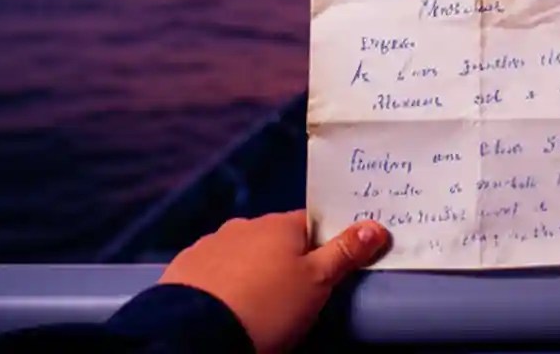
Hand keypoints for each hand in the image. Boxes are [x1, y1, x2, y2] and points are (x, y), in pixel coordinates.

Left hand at [159, 210, 388, 353]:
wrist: (194, 335)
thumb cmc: (266, 308)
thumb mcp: (317, 284)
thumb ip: (345, 252)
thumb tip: (375, 224)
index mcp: (280, 225)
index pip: (313, 223)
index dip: (325, 244)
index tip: (330, 268)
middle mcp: (244, 226)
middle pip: (276, 239)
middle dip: (286, 260)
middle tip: (296, 295)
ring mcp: (211, 245)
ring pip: (243, 253)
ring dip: (252, 271)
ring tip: (258, 306)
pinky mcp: (184, 268)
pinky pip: (214, 270)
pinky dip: (223, 284)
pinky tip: (227, 307)